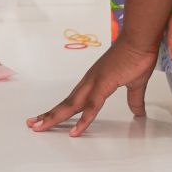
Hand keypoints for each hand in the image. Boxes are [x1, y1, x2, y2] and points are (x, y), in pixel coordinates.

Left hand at [26, 39, 158, 136]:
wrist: (139, 40)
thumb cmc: (136, 56)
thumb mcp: (135, 84)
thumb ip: (134, 99)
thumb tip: (138, 112)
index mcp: (94, 82)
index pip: (73, 101)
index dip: (60, 110)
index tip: (47, 118)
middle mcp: (90, 82)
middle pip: (66, 104)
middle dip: (49, 115)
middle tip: (33, 125)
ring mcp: (94, 83)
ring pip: (71, 105)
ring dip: (55, 117)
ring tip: (40, 127)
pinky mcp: (103, 84)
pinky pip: (91, 107)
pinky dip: (83, 120)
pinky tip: (74, 131)